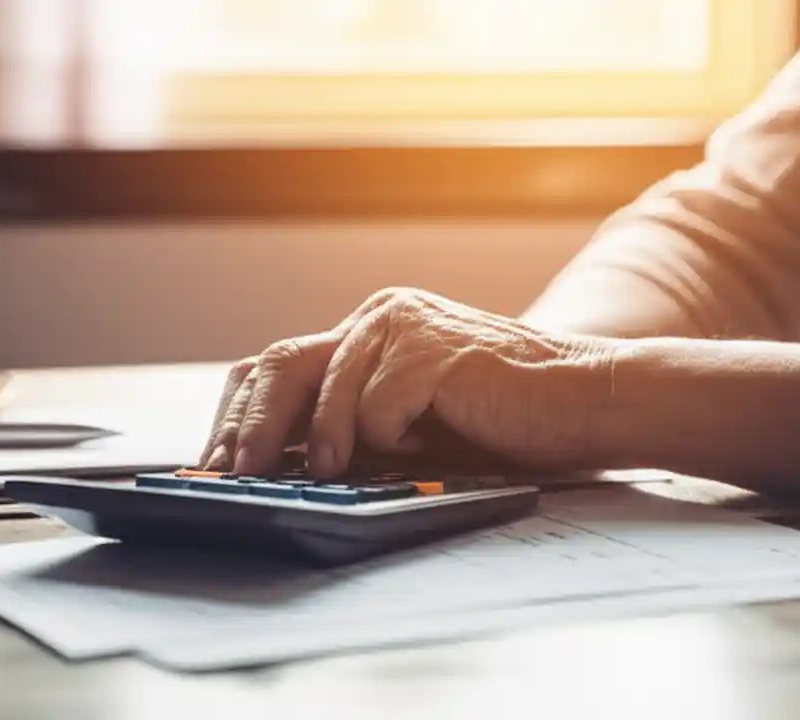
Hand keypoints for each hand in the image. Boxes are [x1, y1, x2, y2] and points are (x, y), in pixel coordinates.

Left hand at [199, 288, 615, 477]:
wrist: (587, 404)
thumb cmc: (499, 425)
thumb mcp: (407, 427)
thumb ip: (350, 429)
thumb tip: (271, 469)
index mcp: (369, 333)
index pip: (277, 366)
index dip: (237, 416)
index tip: (212, 466)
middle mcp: (379, 317)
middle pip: (280, 364)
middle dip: (248, 428)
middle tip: (231, 475)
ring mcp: (404, 325)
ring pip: (324, 389)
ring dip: (325, 441)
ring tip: (338, 470)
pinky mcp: (431, 347)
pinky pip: (379, 406)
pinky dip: (393, 437)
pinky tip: (434, 436)